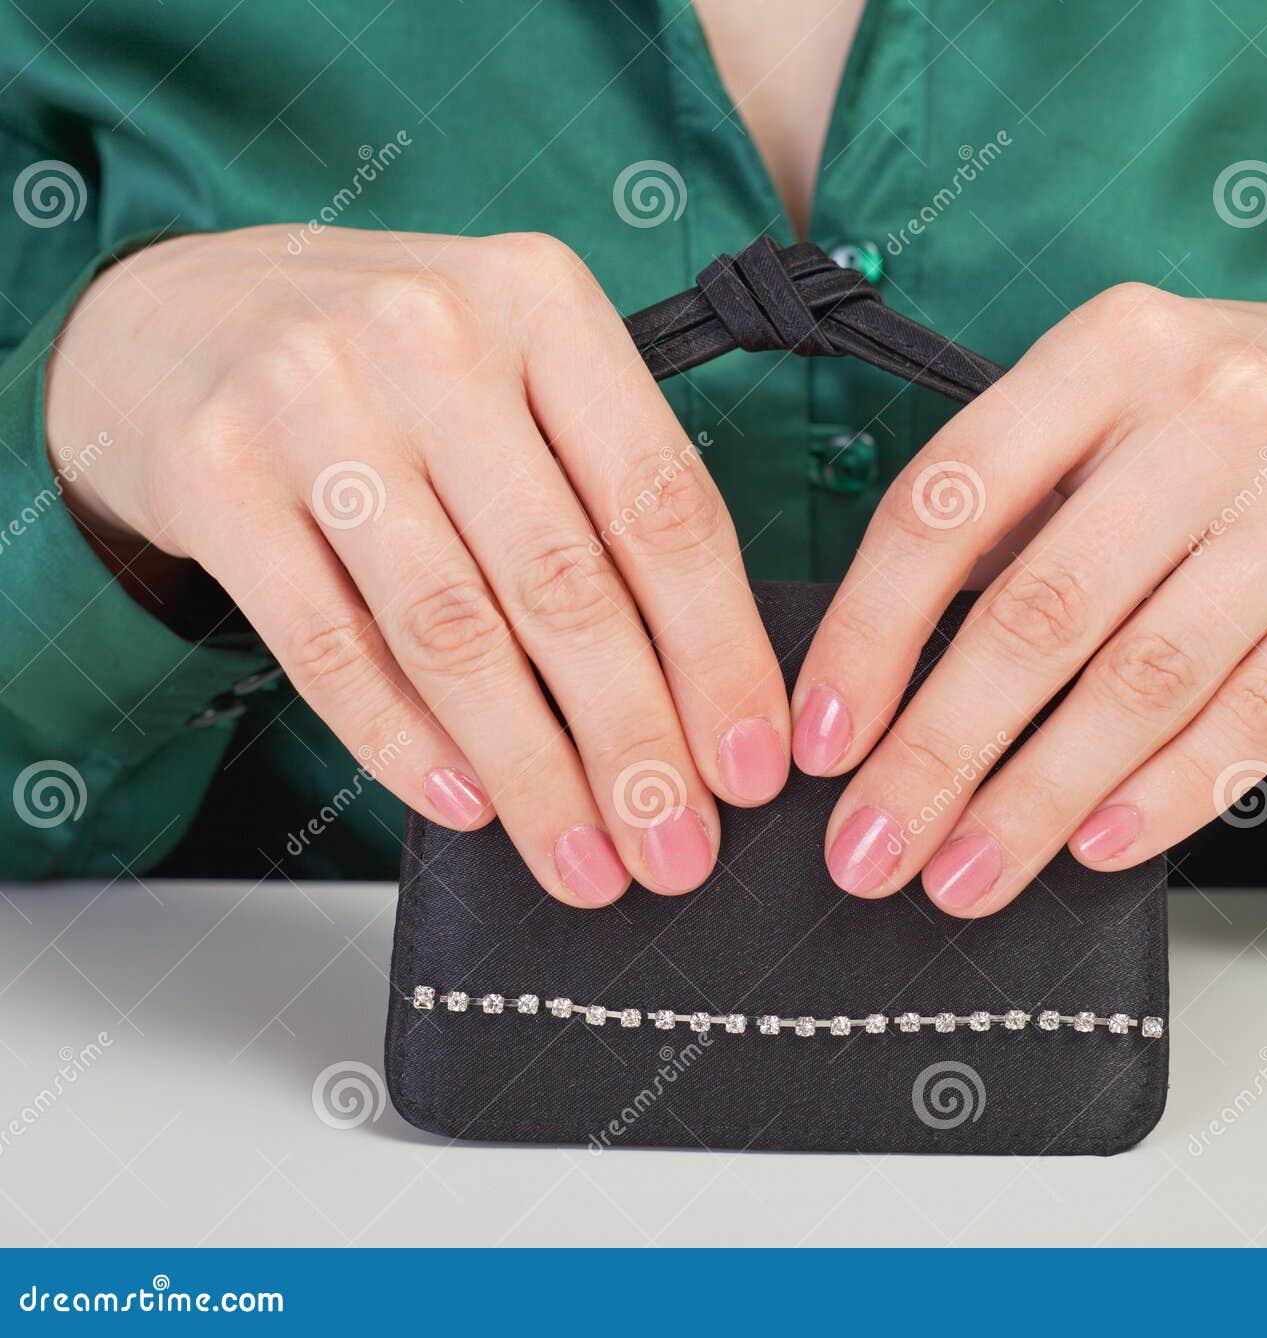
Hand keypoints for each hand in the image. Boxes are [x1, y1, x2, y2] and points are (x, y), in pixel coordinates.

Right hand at [47, 227, 790, 904]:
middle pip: (564, 582)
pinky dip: (407, 743)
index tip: (751, 769)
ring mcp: (311, 400)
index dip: (719, 652)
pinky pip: (331, 647)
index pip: (662, 504)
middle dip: (635, 744)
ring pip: (453, 631)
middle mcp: (432, 336)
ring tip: (585, 862)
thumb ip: (599, 498)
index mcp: (543, 302)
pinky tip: (469, 806)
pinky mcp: (213, 475)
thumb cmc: (392, 372)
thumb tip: (697, 696)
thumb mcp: (517, 380)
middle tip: (675, 850)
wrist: (175, 319)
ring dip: (534, 771)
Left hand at [793, 283, 1266, 914]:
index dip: (871, 632)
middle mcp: (1213, 407)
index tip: (821, 744)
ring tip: (965, 879)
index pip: (951, 500)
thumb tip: (884, 685)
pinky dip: (1170, 792)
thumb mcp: (1102, 415)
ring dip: (1040, 798)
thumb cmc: (1212, 433)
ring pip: (1148, 676)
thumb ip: (1005, 512)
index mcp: (1105, 350)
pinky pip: (1261, 710)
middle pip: (1044, 607)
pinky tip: (1094, 848)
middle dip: (940, 750)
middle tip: (872, 852)